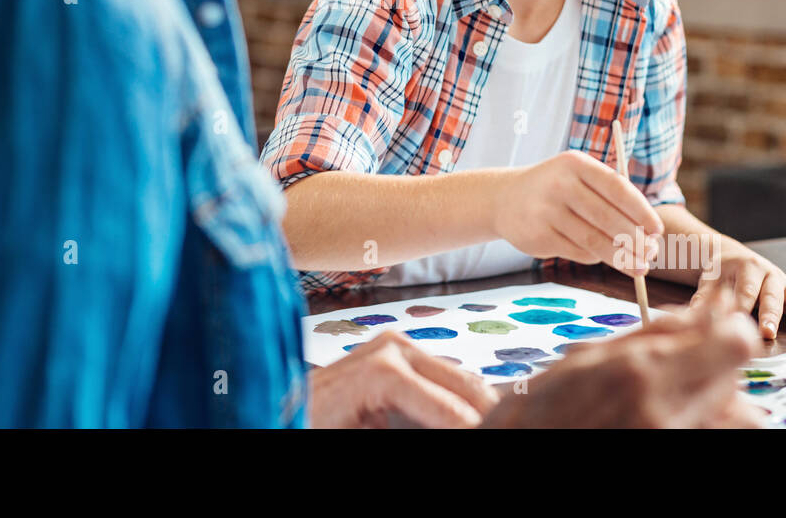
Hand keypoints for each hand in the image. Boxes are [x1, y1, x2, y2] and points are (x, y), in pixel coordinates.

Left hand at [307, 330, 497, 427]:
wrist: (278, 409)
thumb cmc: (308, 424)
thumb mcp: (359, 439)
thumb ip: (412, 430)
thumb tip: (457, 425)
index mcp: (382, 371)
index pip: (450, 410)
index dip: (474, 426)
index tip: (497, 433)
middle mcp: (393, 348)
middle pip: (466, 386)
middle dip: (489, 413)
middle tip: (507, 426)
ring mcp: (396, 346)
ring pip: (461, 379)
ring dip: (480, 406)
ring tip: (497, 423)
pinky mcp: (397, 353)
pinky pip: (443, 377)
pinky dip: (461, 399)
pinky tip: (475, 417)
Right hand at [483, 287, 762, 427]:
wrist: (521, 446)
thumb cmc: (544, 405)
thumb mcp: (589, 356)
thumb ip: (649, 335)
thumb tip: (700, 314)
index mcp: (639, 374)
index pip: (732, 344)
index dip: (728, 329)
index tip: (717, 326)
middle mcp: (662, 413)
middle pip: (735, 378)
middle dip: (719, 362)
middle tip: (688, 361)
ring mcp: (670, 440)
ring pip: (740, 415)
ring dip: (723, 399)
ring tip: (687, 393)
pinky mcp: (672, 454)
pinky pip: (719, 433)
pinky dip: (712, 419)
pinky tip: (680, 413)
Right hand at [494, 150, 662, 275]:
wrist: (505, 198)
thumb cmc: (557, 188)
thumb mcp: (579, 177)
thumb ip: (611, 196)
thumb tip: (649, 232)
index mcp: (576, 164)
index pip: (617, 188)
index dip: (641, 211)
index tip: (657, 230)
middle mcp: (559, 185)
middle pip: (606, 218)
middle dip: (635, 240)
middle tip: (652, 254)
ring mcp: (546, 211)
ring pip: (593, 240)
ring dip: (621, 258)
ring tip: (640, 268)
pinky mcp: (538, 236)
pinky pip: (577, 252)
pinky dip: (596, 258)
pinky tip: (604, 258)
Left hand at [690, 239, 785, 338]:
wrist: (731, 256)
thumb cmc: (720, 272)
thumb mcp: (709, 280)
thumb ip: (703, 298)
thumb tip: (692, 316)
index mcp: (746, 268)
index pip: (744, 292)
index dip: (741, 308)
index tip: (737, 325)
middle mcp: (768, 273)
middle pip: (770, 296)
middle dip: (770, 315)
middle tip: (768, 333)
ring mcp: (783, 282)